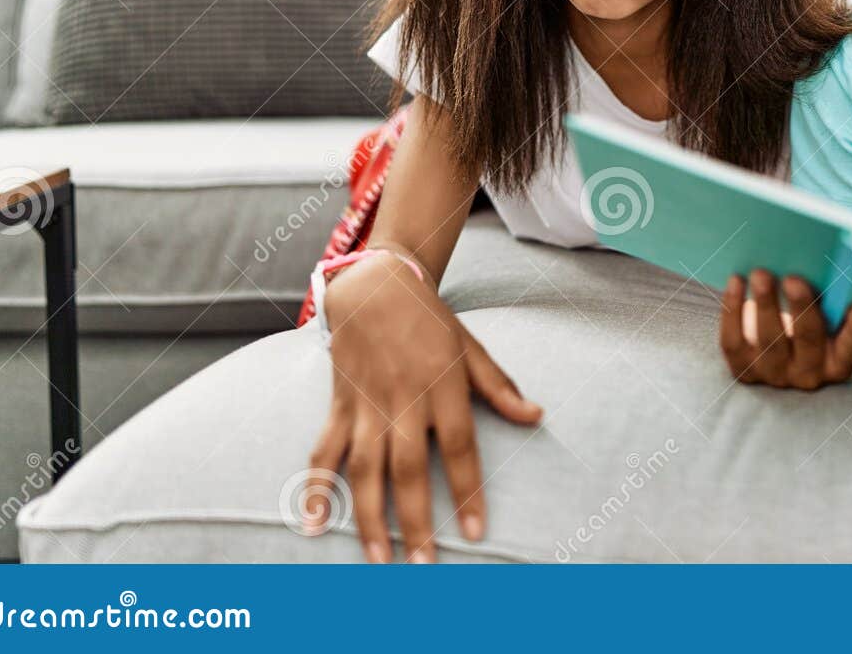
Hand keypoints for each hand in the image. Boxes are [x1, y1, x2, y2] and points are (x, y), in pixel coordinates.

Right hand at [303, 251, 541, 562]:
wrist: (375, 286)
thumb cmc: (431, 321)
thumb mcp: (473, 348)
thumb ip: (500, 388)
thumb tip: (535, 416)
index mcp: (443, 386)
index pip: (460, 447)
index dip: (468, 491)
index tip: (476, 531)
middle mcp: (403, 399)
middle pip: (409, 468)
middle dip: (417, 520)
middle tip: (424, 564)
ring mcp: (367, 404)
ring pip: (364, 469)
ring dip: (370, 517)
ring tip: (380, 559)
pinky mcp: (339, 405)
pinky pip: (325, 451)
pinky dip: (316, 488)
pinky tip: (315, 523)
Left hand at [719, 270, 851, 389]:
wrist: (779, 347)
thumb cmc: (816, 323)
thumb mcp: (836, 319)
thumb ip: (846, 304)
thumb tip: (849, 276)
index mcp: (838, 362)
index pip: (851, 349)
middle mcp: (809, 374)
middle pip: (808, 340)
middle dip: (802, 308)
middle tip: (794, 279)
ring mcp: (774, 374)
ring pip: (769, 341)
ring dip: (765, 304)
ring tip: (761, 273)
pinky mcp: (745, 368)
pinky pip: (734, 342)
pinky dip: (733, 310)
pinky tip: (736, 281)